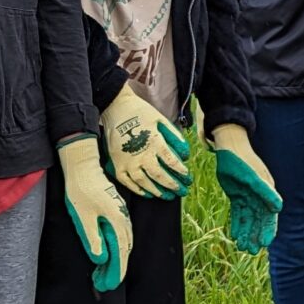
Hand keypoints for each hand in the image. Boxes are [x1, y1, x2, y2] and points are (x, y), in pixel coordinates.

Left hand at [58, 137, 132, 292]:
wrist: (83, 166)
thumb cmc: (80, 190)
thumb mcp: (82, 217)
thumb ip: (92, 239)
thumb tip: (101, 259)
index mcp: (116, 222)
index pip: (119, 253)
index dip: (114, 272)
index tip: (107, 285)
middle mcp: (123, 219)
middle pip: (123, 250)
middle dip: (114, 269)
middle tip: (101, 284)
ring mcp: (121, 214)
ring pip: (122, 242)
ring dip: (114, 259)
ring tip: (101, 273)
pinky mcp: (116, 210)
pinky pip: (119, 233)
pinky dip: (115, 247)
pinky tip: (107, 252)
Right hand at [101, 84, 191, 199]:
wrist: (116, 107)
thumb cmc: (140, 112)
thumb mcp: (161, 120)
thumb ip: (174, 136)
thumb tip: (185, 153)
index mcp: (154, 142)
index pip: (172, 162)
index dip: (181, 172)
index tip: (187, 177)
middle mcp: (141, 154)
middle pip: (160, 175)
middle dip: (173, 185)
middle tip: (182, 191)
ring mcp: (127, 161)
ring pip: (144, 182)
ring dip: (158, 191)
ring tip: (168, 196)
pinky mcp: (117, 164)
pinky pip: (127, 182)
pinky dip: (138, 190)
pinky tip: (147, 193)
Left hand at [210, 122, 281, 252]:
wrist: (229, 147)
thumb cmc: (243, 161)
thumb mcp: (253, 177)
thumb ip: (265, 192)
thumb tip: (279, 208)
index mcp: (267, 192)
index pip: (270, 215)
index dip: (268, 229)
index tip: (265, 243)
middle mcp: (260, 196)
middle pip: (259, 220)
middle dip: (256, 235)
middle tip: (251, 250)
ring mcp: (248, 196)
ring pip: (248, 219)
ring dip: (246, 232)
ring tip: (242, 247)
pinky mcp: (237, 196)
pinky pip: (238, 214)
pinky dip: (238, 224)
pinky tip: (235, 235)